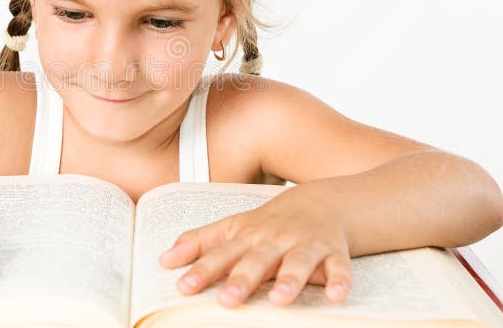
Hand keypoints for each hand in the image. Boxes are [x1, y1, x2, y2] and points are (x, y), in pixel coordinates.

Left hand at [158, 187, 351, 307]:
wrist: (320, 202)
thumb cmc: (268, 224)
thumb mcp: (232, 227)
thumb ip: (199, 243)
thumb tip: (162, 260)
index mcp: (247, 236)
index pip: (221, 254)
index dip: (202, 270)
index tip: (183, 287)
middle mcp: (275, 239)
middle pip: (257, 260)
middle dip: (242, 279)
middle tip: (226, 301)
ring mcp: (305, 244)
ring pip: (298, 262)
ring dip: (290, 280)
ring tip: (279, 300)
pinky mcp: (334, 252)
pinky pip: (339, 267)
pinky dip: (340, 281)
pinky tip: (337, 297)